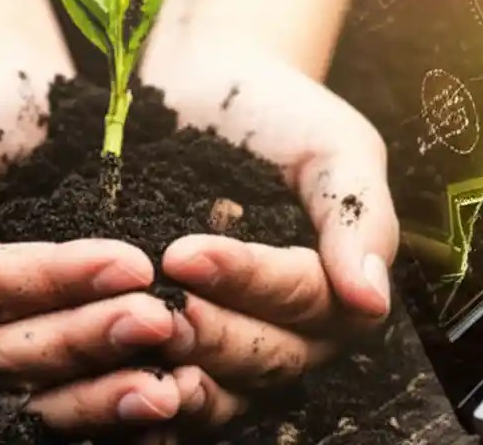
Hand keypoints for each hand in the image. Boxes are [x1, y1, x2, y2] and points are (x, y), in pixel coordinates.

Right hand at [0, 42, 200, 431]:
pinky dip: (124, 403)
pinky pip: (78, 396)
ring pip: (45, 392)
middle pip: (11, 353)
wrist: (12, 109)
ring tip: (176, 384)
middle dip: (88, 340)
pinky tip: (182, 396)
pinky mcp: (47, 357)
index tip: (131, 262)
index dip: (52, 281)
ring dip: (110, 390)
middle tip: (162, 321)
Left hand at [141, 42, 395, 405]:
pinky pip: (173, 393)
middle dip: (212, 333)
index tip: (186, 253)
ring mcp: (237, 342)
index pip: (306, 301)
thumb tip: (371, 301)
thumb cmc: (284, 113)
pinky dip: (145, 395)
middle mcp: (296, 330)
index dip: (250, 283)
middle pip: (266, 357)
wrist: (209, 86)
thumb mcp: (337, 148)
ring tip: (129, 336)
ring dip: (178, 369)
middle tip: (155, 307)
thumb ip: (360, 219)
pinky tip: (111, 381)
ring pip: (222, 387)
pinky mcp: (182, 347)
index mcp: (341, 287)